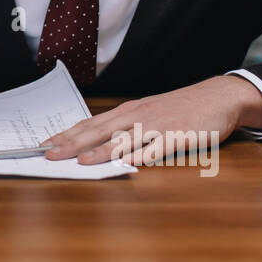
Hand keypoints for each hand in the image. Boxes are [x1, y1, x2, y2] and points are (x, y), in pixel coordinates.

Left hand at [41, 75, 261, 165]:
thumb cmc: (178, 108)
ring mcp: (157, 126)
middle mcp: (137, 117)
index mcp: (127, 112)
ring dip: (101, 151)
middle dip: (72, 143)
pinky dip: (140, 156)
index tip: (44, 144)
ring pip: (124, 140)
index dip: (66, 135)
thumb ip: (124, 127)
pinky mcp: (178, 136)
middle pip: (99, 131)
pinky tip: (127, 164)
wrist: (217, 97)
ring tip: (80, 161)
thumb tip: (95, 142)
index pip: (89, 123)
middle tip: (49, 154)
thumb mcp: (147, 113)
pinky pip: (156, 148)